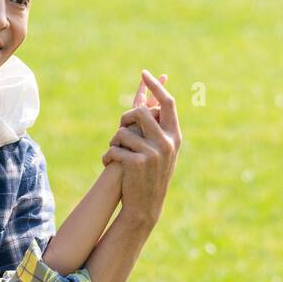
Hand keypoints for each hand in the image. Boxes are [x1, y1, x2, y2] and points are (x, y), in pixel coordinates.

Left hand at [102, 70, 181, 226]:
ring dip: (113, 141)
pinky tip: (108, 165)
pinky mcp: (136, 163)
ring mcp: (153, 153)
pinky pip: (114, 149)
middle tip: (119, 130)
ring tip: (114, 153)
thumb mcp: (162, 152)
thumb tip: (151, 104)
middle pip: (141, 112)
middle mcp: (167, 143)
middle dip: (125, 118)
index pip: (167, 103)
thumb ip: (159, 130)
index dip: (156, 86)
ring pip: (123, 132)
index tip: (144, 73)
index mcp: (175, 137)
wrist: (146, 207)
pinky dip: (107, 156)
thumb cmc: (151, 177)